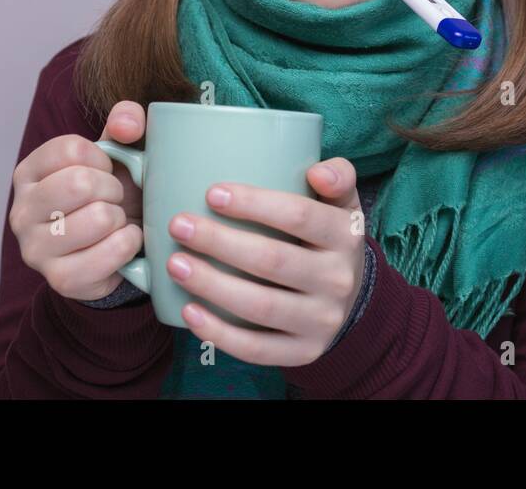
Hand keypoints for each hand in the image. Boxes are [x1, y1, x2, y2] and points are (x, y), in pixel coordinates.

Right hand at [8, 100, 145, 301]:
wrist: (114, 248)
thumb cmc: (110, 193)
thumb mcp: (118, 150)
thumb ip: (126, 121)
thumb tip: (127, 125)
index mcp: (29, 172)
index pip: (72, 149)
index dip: (103, 159)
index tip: (105, 172)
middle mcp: (21, 211)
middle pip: (80, 183)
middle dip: (112, 189)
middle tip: (113, 200)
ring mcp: (35, 249)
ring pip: (98, 218)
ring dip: (121, 218)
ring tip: (114, 222)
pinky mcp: (60, 279)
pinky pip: (112, 252)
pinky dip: (130, 244)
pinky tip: (122, 244)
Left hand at [166, 157, 366, 366]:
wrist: (351, 299)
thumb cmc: (328, 240)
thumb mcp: (342, 204)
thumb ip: (337, 176)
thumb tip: (317, 172)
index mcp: (345, 236)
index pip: (300, 216)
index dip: (255, 204)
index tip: (212, 193)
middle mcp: (338, 280)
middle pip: (273, 261)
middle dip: (220, 242)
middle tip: (179, 225)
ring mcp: (321, 321)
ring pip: (261, 306)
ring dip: (212, 286)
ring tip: (174, 264)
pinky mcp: (303, 353)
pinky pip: (257, 349)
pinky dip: (219, 333)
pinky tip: (189, 311)